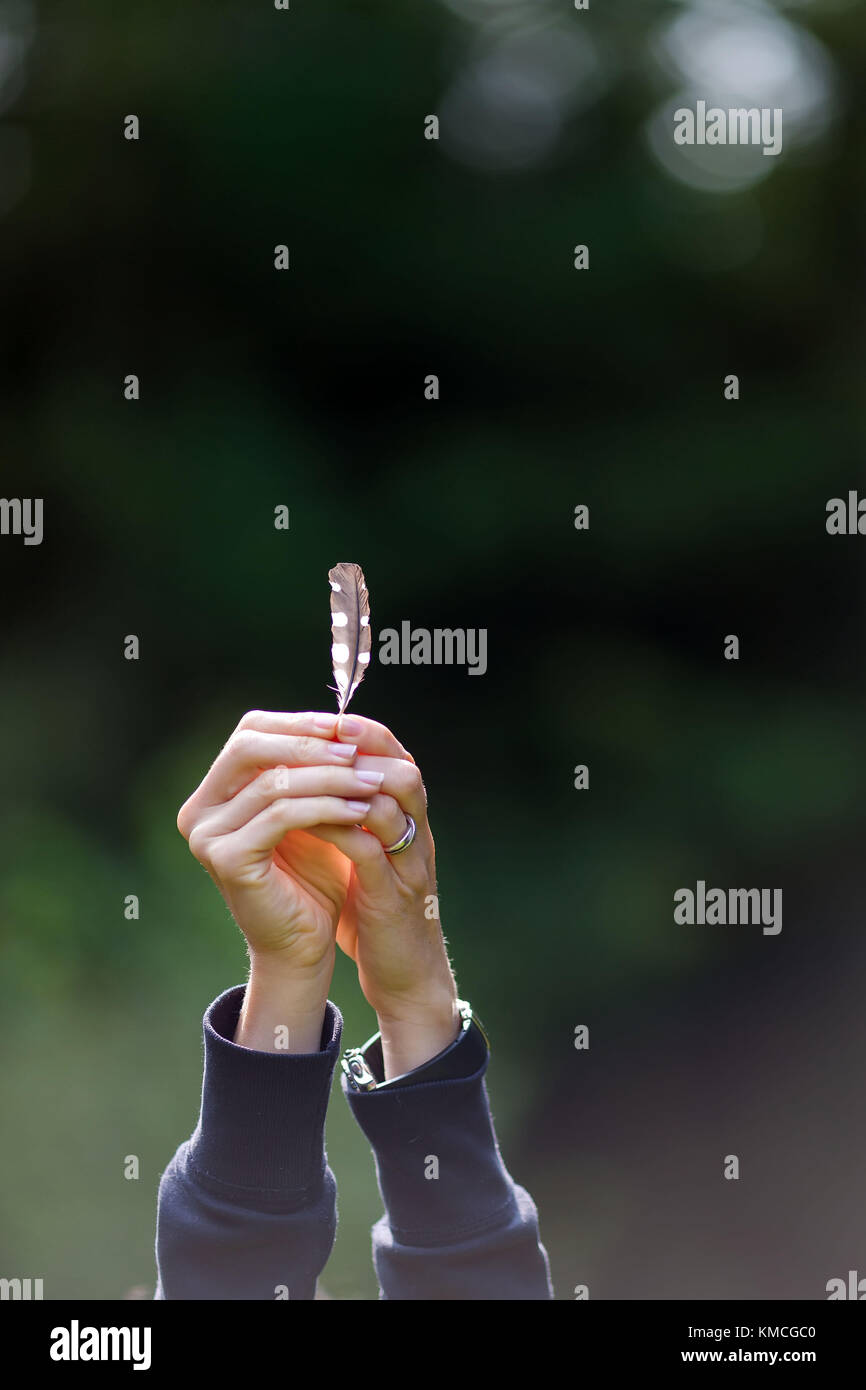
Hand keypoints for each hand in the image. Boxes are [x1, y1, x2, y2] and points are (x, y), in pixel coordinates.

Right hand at [176, 709, 381, 1050]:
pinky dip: (324, 806)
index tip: (348, 726)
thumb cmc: (313, 876)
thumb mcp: (313, 811)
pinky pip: (281, 816)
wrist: (304, 945)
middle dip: (310, 743)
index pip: (250, 732)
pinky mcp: (225, 859)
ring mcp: (205, 835)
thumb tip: (344, 719)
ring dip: (329, 776)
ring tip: (370, 779)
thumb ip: (312, 769)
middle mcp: (198, 809)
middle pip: (251, 746)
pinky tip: (358, 807)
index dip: (300, 724)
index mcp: (213, 791)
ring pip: (273, 782)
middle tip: (357, 750)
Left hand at [305, 713, 459, 1077]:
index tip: (320, 720)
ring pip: (395, 804)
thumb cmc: (375, 910)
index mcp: (410, 821)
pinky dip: (337, 829)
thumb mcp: (362, 853)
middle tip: (313, 741)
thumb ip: (343, 814)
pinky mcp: (393, 898)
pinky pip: (369, 851)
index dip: (362, 732)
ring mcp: (410, 865)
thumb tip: (300, 773)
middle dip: (359, 750)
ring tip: (302, 776)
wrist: (403, 975)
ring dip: (346, 785)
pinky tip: (301, 822)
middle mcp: (418, 835)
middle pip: (403, 770)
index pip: (396, 755)